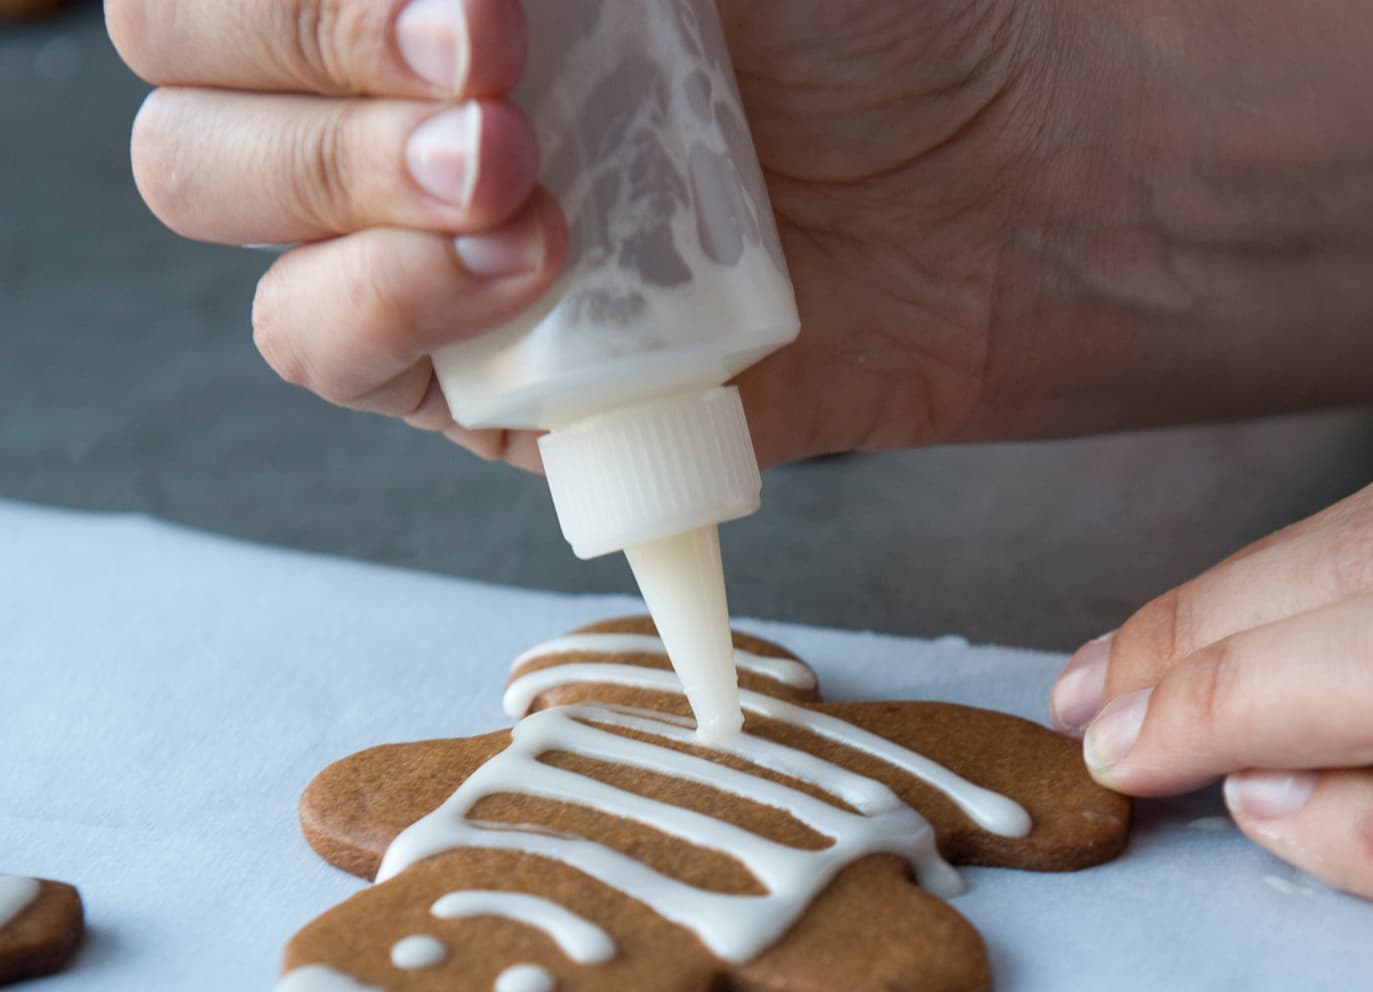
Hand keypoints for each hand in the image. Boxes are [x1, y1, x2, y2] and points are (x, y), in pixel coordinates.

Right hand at [113, 0, 1372, 468]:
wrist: (983, 188)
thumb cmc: (856, 27)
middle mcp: (379, 99)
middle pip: (185, 83)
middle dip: (304, 52)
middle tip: (491, 54)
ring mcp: (405, 239)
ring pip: (220, 208)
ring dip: (337, 175)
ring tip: (512, 170)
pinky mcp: (466, 371)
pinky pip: (326, 343)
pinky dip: (388, 295)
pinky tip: (520, 263)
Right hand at [1050, 433, 1372, 940]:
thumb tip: (1264, 799)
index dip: (1226, 703)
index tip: (1124, 753)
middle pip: (1353, 564)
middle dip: (1194, 634)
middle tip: (1090, 698)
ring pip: (1368, 512)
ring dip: (1233, 585)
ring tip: (1138, 648)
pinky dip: (1310, 545)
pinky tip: (1251, 589)